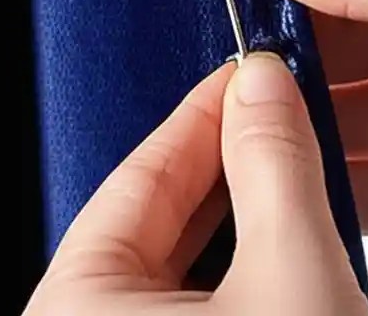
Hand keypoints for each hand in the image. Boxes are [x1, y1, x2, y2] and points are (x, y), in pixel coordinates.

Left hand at [23, 53, 367, 315]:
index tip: (252, 75)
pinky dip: (240, 278)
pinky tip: (285, 248)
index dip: (206, 117)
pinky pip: (195, 308)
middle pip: (156, 221)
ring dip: (241, 224)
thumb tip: (263, 87)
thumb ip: (275, 167)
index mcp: (74, 306)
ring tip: (291, 176)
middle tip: (281, 116)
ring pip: (180, 269)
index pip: (140, 178)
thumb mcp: (293, 275)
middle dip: (229, 168)